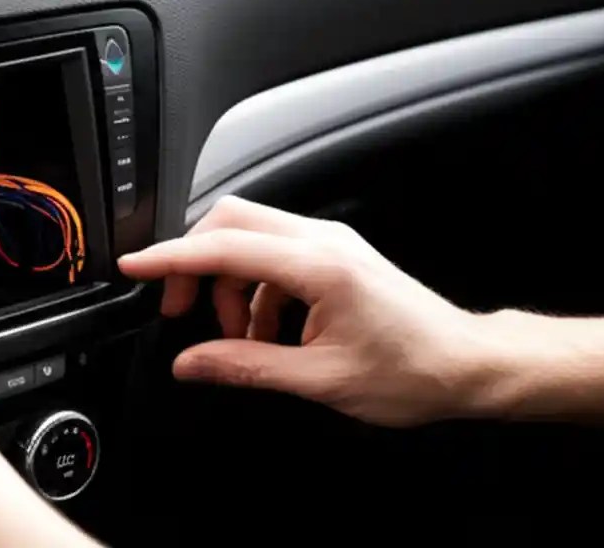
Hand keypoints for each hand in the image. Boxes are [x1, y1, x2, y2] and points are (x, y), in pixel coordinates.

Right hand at [118, 196, 499, 426]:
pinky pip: (272, 255)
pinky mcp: (334, 256)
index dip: (171, 258)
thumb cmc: (414, 372)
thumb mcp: (321, 381)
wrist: (469, 364)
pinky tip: (261, 333)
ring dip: (226, 282)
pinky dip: (252, 289)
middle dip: (193, 262)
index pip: (225, 247)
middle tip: (178, 309)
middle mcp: (323, 242)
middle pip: (230, 223)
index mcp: (320, 267)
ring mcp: (330, 244)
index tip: (135, 266)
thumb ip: (246, 366)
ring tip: (232, 336)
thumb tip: (190, 362)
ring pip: (249, 238)